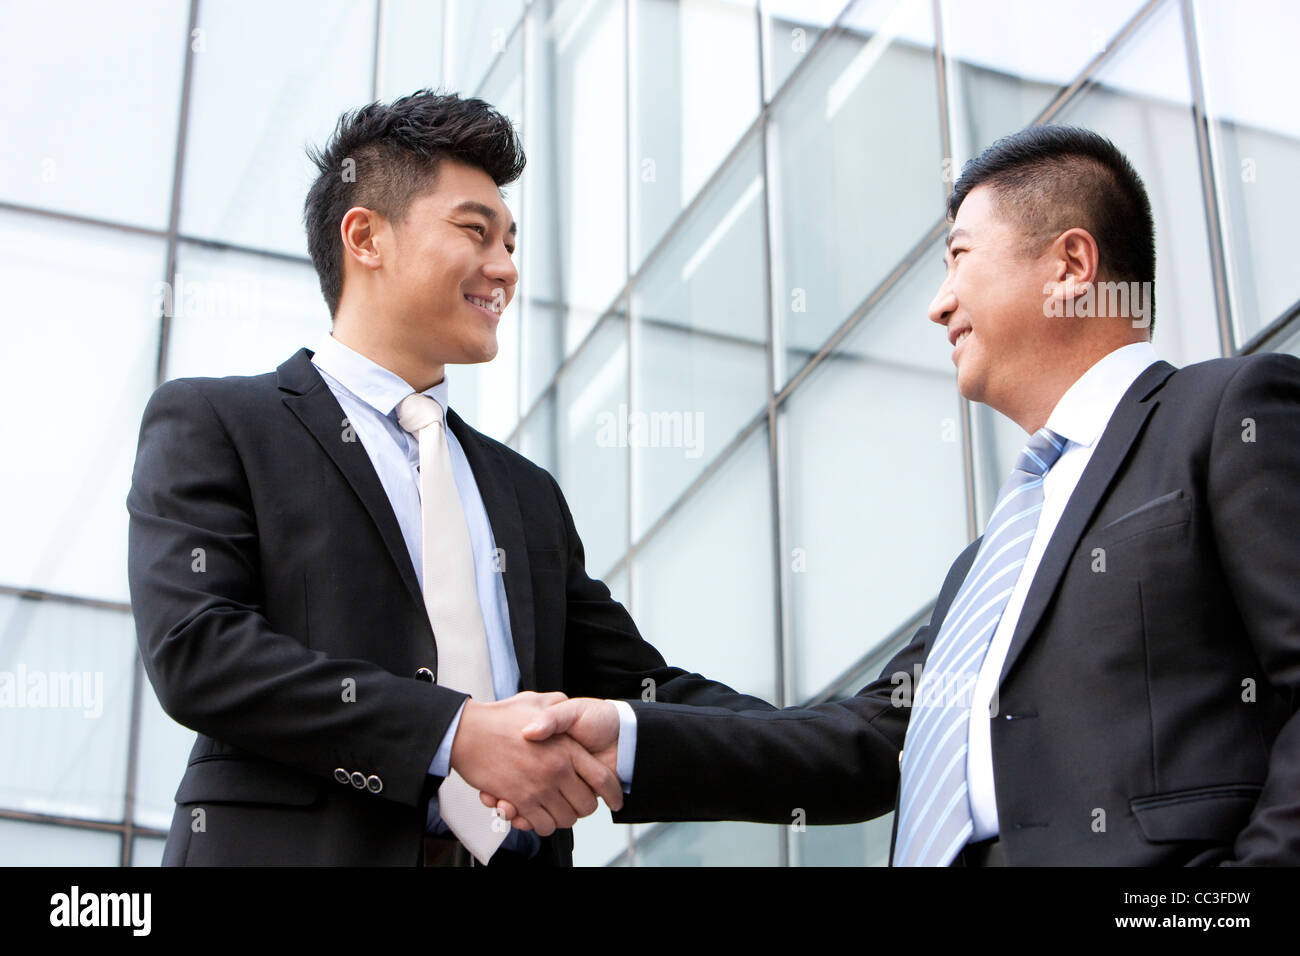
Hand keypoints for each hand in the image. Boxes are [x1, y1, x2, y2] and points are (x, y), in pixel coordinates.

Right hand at [449, 691, 622, 836]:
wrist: (468, 731)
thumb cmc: (500, 716)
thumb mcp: (537, 701)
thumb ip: (557, 708)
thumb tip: (567, 707)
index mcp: (567, 748)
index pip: (602, 779)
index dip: (613, 793)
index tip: (615, 800)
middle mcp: (556, 769)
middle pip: (586, 805)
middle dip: (584, 808)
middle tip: (577, 803)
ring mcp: (539, 787)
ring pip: (565, 819)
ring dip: (563, 818)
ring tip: (558, 809)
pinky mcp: (520, 801)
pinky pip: (542, 825)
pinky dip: (542, 825)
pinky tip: (538, 816)